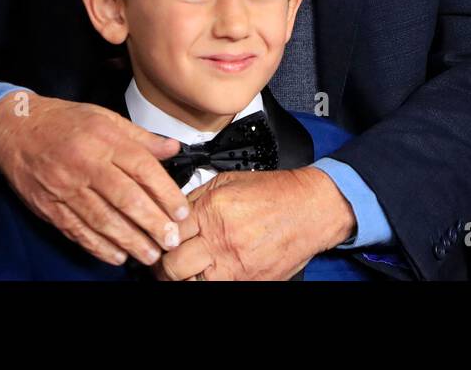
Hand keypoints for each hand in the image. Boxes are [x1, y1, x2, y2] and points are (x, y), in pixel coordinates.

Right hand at [0, 89, 197, 266]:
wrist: (14, 129)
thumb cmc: (64, 122)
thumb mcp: (105, 117)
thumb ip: (141, 137)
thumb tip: (172, 149)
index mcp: (104, 139)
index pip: (142, 168)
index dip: (165, 193)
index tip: (181, 212)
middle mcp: (86, 164)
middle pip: (125, 198)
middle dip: (151, 223)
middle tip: (170, 240)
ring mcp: (65, 187)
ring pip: (102, 219)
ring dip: (129, 240)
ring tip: (150, 254)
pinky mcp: (49, 206)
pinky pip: (77, 230)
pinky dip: (98, 246)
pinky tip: (117, 255)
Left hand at [159, 168, 356, 280]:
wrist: (312, 209)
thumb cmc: (275, 193)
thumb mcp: (229, 181)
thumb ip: (197, 198)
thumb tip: (172, 212)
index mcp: (213, 209)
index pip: (168, 231)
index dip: (159, 236)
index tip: (158, 239)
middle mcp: (222, 239)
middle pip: (172, 265)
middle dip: (164, 265)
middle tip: (164, 261)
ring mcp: (235, 265)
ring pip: (189, 283)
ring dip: (184, 277)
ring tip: (185, 270)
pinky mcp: (250, 281)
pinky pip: (215, 288)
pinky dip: (207, 282)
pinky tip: (208, 273)